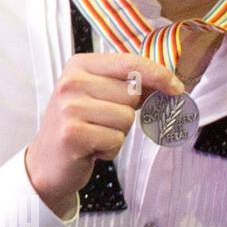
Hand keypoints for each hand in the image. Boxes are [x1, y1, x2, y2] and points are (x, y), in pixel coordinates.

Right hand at [25, 53, 183, 217]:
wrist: (48, 162)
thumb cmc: (82, 125)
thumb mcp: (102, 95)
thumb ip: (133, 85)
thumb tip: (173, 84)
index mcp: (80, 65)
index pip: (131, 63)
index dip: (160, 75)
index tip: (177, 88)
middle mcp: (71, 82)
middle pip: (132, 93)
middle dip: (128, 112)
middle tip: (102, 121)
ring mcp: (68, 107)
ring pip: (127, 117)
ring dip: (118, 132)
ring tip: (95, 134)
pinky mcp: (72, 134)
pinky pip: (116, 139)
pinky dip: (110, 148)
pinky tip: (91, 148)